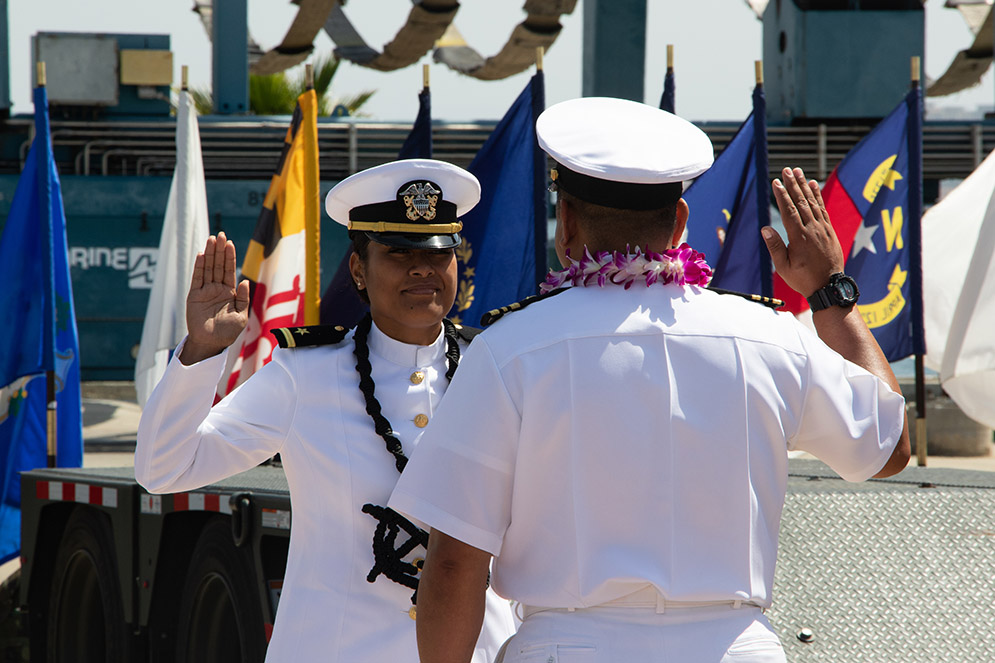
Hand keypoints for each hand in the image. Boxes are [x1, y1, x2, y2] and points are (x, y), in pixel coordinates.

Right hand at [180, 232, 249, 364]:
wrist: (211, 343)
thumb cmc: (228, 332)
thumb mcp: (241, 316)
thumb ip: (244, 299)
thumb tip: (246, 282)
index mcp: (230, 293)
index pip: (229, 270)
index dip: (230, 257)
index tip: (230, 243)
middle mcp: (217, 289)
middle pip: (218, 265)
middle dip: (220, 250)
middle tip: (220, 234)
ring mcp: (205, 291)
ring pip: (208, 268)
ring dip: (210, 254)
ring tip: (211, 239)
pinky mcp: (194, 296)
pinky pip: (197, 278)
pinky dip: (199, 266)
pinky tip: (202, 254)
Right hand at [763, 167, 844, 297]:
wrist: (829, 286)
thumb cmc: (803, 279)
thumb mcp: (784, 268)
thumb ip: (775, 247)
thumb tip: (765, 228)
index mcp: (799, 238)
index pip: (789, 211)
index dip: (782, 195)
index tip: (776, 182)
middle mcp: (812, 229)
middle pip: (801, 202)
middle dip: (793, 184)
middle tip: (786, 169)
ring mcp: (823, 228)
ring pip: (812, 202)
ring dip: (804, 186)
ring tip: (798, 171)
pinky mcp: (829, 230)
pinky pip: (823, 209)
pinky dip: (818, 196)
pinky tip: (813, 185)